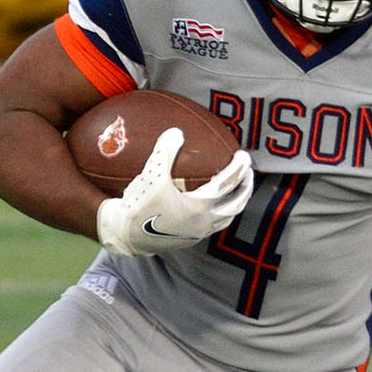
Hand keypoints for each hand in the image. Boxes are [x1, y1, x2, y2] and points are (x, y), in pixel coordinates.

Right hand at [95, 128, 252, 255]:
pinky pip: (212, 225)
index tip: (244, 155)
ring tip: (236, 192)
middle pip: (236, 205)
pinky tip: (210, 205)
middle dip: (245, 188)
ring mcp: (197, 234)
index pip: (228, 183)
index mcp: (200, 206)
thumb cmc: (138, 205)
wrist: (123, 235)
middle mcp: (204, 223)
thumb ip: (165, 152)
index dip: (238, 168)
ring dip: (235, 204)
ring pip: (226, 219)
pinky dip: (218, 213)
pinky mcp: (188, 240)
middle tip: (248, 173)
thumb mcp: (151, 175)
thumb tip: (176, 131)